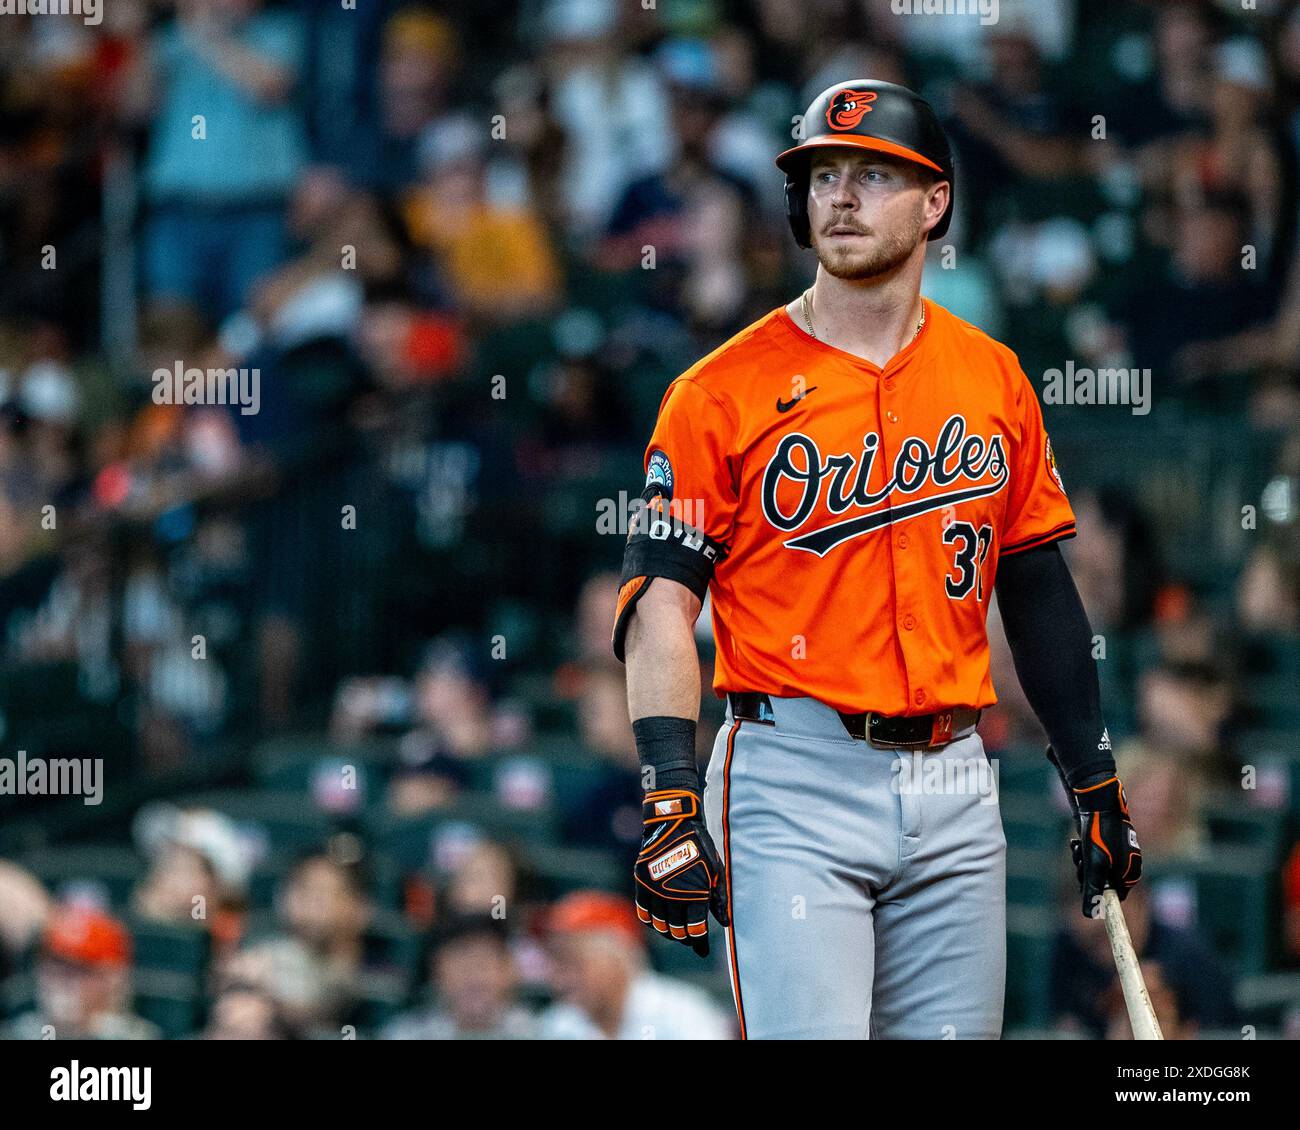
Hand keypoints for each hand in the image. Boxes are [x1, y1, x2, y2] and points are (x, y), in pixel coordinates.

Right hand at [634, 789, 728, 956]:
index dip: (698, 941)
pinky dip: (650, 920)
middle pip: (675, 930)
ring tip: (674, 932)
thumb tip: (725, 923)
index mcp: (694, 894)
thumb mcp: (715, 870)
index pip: (694, 929)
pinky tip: (657, 923)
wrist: (674, 822)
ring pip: (658, 923)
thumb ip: (719, 898)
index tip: (701, 947)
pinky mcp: (642, 882)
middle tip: (688, 939)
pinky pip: (643, 911)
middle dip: (683, 937)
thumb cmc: (699, 846)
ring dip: (667, 931)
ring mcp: (654, 889)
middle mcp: (672, 895)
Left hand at [1067, 773, 1142, 918]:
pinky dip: (1082, 852)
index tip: (1084, 883)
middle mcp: (1126, 865)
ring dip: (1082, 861)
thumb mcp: (1095, 867)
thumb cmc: (1099, 835)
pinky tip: (1077, 842)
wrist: (1098, 803)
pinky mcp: (1105, 845)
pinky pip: (1091, 856)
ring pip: (1093, 869)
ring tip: (1079, 847)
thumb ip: (1093, 891)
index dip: (1096, 893)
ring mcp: (1116, 854)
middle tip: (1081, 860)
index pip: (1113, 897)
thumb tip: (1090, 914)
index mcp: (1131, 874)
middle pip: (1100, 883)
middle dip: (1086, 873)